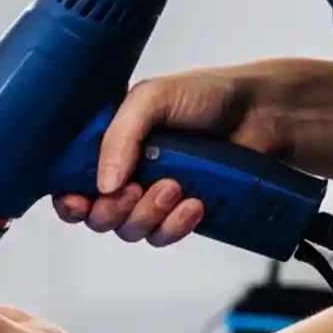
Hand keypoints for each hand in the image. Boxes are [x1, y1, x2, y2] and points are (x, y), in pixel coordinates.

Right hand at [54, 65, 288, 245]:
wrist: (262, 113)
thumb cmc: (206, 95)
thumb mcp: (152, 98)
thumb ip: (119, 135)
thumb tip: (103, 184)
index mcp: (107, 144)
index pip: (70, 183)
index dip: (69, 200)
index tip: (79, 201)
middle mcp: (126, 173)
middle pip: (96, 216)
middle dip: (112, 210)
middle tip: (135, 189)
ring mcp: (153, 195)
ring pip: (129, 230)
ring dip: (148, 215)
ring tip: (174, 186)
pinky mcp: (181, 213)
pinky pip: (163, 236)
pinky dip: (175, 226)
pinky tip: (194, 204)